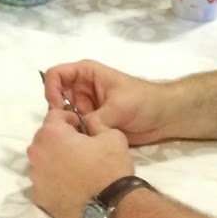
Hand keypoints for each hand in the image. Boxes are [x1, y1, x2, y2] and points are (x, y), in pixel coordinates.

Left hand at [26, 108, 134, 217]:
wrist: (112, 207)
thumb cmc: (111, 167)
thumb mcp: (112, 135)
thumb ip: (94, 123)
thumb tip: (87, 122)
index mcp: (51, 133)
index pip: (54, 115)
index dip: (69, 119)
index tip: (80, 129)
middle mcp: (36, 152)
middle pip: (44, 138)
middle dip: (59, 139)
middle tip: (78, 150)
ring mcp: (35, 176)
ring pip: (42, 160)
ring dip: (54, 160)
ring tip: (74, 170)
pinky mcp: (38, 196)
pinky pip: (43, 181)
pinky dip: (52, 180)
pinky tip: (69, 186)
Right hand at [42, 59, 171, 145]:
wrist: (165, 118)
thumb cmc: (144, 102)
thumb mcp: (118, 107)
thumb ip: (95, 119)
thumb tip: (76, 133)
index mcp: (86, 73)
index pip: (56, 75)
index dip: (51, 89)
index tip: (58, 108)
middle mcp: (82, 89)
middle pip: (57, 97)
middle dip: (59, 113)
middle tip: (66, 129)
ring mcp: (87, 106)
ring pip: (65, 115)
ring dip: (68, 126)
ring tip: (76, 138)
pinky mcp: (93, 123)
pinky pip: (77, 128)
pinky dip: (77, 135)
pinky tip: (82, 144)